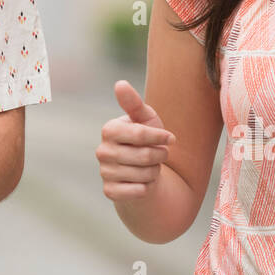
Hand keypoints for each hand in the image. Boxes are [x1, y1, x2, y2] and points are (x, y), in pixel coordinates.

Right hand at [96, 80, 176, 201]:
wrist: (141, 171)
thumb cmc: (145, 140)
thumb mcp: (144, 119)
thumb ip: (134, 102)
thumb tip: (120, 83)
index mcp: (109, 130)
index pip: (140, 133)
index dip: (160, 137)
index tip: (171, 138)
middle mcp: (103, 151)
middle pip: (145, 155)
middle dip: (160, 155)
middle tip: (161, 154)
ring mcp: (105, 172)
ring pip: (144, 174)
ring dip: (155, 171)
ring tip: (151, 166)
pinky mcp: (110, 191)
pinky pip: (138, 190)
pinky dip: (147, 187)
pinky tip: (144, 182)